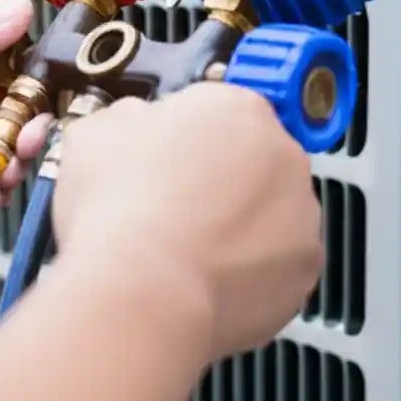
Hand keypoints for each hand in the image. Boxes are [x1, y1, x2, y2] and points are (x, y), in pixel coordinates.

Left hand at [0, 0, 50, 252]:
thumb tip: (17, 10)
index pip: (3, 53)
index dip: (28, 62)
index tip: (46, 71)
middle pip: (15, 103)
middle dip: (33, 111)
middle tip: (35, 118)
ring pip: (8, 148)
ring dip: (21, 149)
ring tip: (14, 150)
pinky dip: (1, 188)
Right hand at [52, 82, 321, 361]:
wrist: (143, 293)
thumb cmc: (117, 211)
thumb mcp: (94, 136)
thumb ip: (128, 119)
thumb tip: (136, 126)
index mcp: (234, 107)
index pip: (217, 110)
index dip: (185, 139)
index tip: (165, 162)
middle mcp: (282, 151)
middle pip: (252, 158)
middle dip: (220, 180)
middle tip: (173, 210)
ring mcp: (301, 210)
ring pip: (272, 211)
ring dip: (241, 225)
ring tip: (188, 251)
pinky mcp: (306, 265)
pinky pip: (280, 262)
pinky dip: (254, 272)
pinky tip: (209, 279)